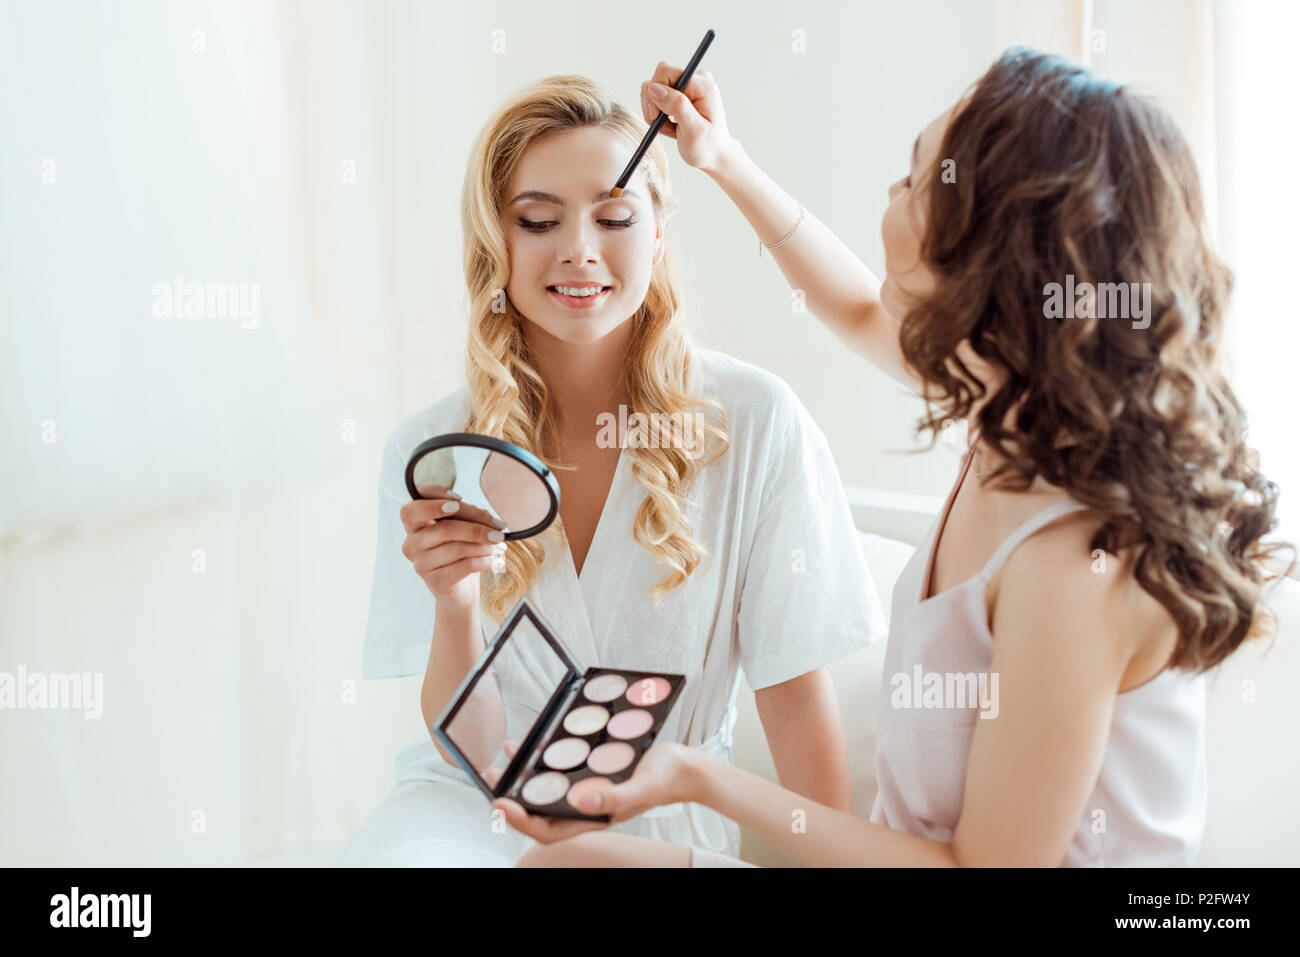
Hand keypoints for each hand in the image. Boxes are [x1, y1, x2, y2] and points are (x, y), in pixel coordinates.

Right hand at [399, 493, 507, 608]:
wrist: (460, 590)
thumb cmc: (459, 553)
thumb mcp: (461, 529)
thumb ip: (467, 516)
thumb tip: (486, 517)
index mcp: (414, 526)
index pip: (412, 509)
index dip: (433, 499)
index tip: (458, 500)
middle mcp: (412, 545)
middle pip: (444, 529)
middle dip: (477, 526)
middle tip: (499, 528)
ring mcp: (422, 565)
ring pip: (458, 548)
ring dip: (485, 545)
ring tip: (500, 545)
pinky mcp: (436, 581)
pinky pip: (466, 566)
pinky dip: (486, 561)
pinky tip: (497, 560)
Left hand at [492, 742, 696, 843]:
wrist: (683, 766)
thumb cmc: (666, 778)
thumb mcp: (642, 786)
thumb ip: (615, 798)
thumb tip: (582, 801)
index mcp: (594, 818)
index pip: (548, 830)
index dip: (521, 820)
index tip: (500, 803)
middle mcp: (586, 807)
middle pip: (539, 812)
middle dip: (512, 798)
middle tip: (492, 777)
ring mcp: (587, 792)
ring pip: (546, 792)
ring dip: (523, 778)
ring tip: (504, 758)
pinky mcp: (590, 775)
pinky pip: (559, 772)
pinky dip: (542, 760)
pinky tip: (534, 744)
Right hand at [640, 63, 733, 173]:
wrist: (715, 155)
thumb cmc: (707, 147)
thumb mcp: (693, 131)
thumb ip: (676, 106)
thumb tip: (654, 87)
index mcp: (702, 85)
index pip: (665, 72)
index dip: (655, 94)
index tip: (656, 117)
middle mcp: (696, 79)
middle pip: (658, 78)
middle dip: (654, 104)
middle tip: (663, 125)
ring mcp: (689, 84)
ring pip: (655, 88)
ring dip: (656, 111)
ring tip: (671, 128)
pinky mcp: (682, 92)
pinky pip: (658, 96)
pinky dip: (659, 113)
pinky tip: (671, 125)